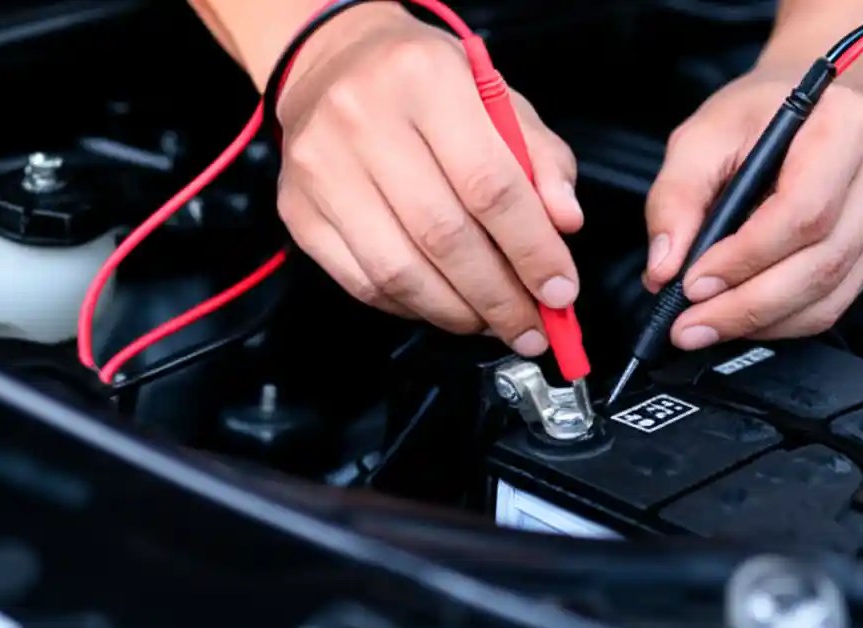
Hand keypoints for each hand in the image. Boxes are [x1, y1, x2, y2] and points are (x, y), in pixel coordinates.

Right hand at [275, 5, 582, 356]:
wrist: (331, 65)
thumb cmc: (424, 86)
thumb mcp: (497, 99)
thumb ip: (541, 160)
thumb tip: (564, 225)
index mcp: (425, 78)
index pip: (490, 185)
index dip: (532, 250)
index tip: (560, 290)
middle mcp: (363, 119)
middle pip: (444, 236)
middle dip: (499, 296)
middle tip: (531, 326)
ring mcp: (322, 168)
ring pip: (399, 271)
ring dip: (457, 312)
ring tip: (492, 321)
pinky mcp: (298, 210)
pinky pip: (363, 282)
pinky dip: (413, 307)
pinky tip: (443, 306)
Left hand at [644, 67, 862, 349]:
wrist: (804, 107)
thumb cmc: (756, 115)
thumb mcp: (700, 137)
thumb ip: (675, 197)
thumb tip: (665, 267)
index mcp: (843, 128)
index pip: (802, 212)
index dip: (745, 258)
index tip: (694, 283)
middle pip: (820, 263)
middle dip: (747, 305)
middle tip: (691, 325)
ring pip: (828, 294)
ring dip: (761, 322)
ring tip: (706, 327)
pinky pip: (832, 304)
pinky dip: (780, 322)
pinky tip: (741, 319)